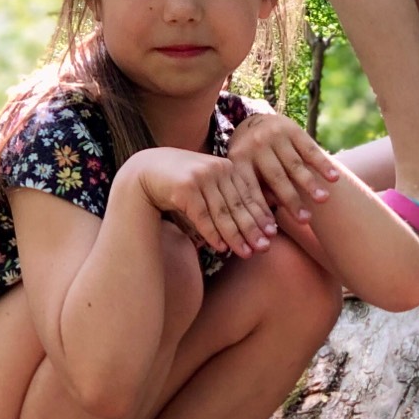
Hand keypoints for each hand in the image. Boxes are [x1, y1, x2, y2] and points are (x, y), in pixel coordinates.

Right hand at [125, 147, 276, 257]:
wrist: (145, 171)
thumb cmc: (181, 181)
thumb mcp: (208, 183)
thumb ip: (227, 195)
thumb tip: (252, 222)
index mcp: (227, 166)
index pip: (249, 194)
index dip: (261, 215)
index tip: (272, 234)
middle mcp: (217, 168)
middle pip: (239, 205)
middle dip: (252, 229)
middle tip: (264, 248)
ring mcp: (201, 176)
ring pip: (222, 213)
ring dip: (235, 236)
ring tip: (246, 253)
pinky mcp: (185, 188)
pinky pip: (202, 216)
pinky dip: (213, 234)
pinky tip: (221, 248)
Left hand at [227, 113, 339, 222]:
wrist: (255, 122)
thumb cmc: (249, 161)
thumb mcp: (242, 173)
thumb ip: (252, 195)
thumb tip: (264, 229)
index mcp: (238, 161)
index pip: (251, 191)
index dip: (262, 214)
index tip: (273, 234)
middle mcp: (255, 146)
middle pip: (276, 179)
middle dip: (291, 201)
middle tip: (305, 220)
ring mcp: (274, 136)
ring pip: (294, 164)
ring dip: (310, 184)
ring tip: (322, 200)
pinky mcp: (292, 129)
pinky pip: (310, 149)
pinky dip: (322, 164)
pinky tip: (334, 178)